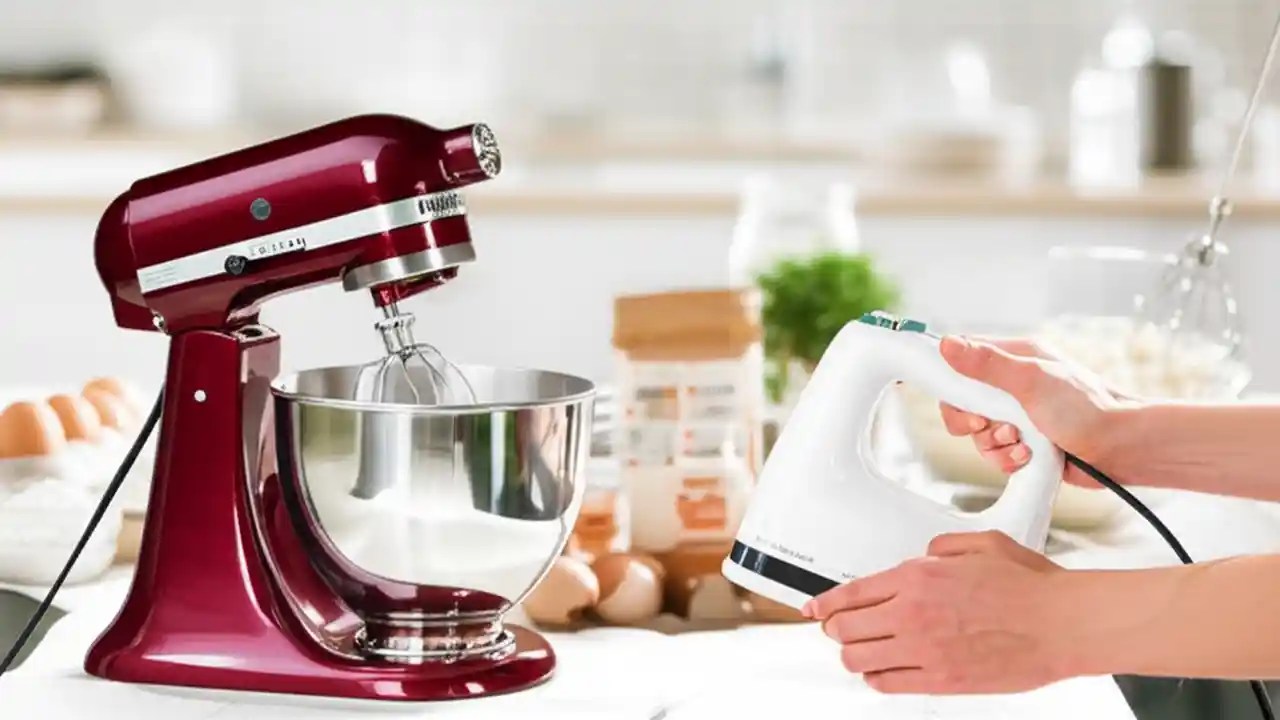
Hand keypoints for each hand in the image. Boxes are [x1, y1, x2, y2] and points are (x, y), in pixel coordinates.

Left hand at [804, 531, 1074, 693]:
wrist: (1062, 624)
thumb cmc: (1029, 586)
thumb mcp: (979, 544)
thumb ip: (940, 546)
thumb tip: (924, 553)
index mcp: (917, 577)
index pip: (850, 593)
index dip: (823, 603)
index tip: (814, 608)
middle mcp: (913, 614)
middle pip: (844, 628)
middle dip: (836, 628)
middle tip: (838, 628)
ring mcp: (924, 651)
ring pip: (858, 659)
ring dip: (853, 654)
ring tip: (859, 650)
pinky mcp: (941, 681)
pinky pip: (886, 684)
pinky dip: (876, 677)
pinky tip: (882, 670)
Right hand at [936, 336, 1127, 487]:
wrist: (1124, 450)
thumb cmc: (1088, 409)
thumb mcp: (1032, 381)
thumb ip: (987, 364)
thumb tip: (946, 344)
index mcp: (1015, 359)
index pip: (964, 361)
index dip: (952, 379)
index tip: (957, 397)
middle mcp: (1014, 387)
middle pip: (964, 403)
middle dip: (973, 421)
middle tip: (988, 424)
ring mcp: (1020, 416)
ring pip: (979, 434)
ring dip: (994, 445)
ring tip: (1021, 443)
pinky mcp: (1026, 443)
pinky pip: (997, 454)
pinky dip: (1008, 460)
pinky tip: (1028, 457)